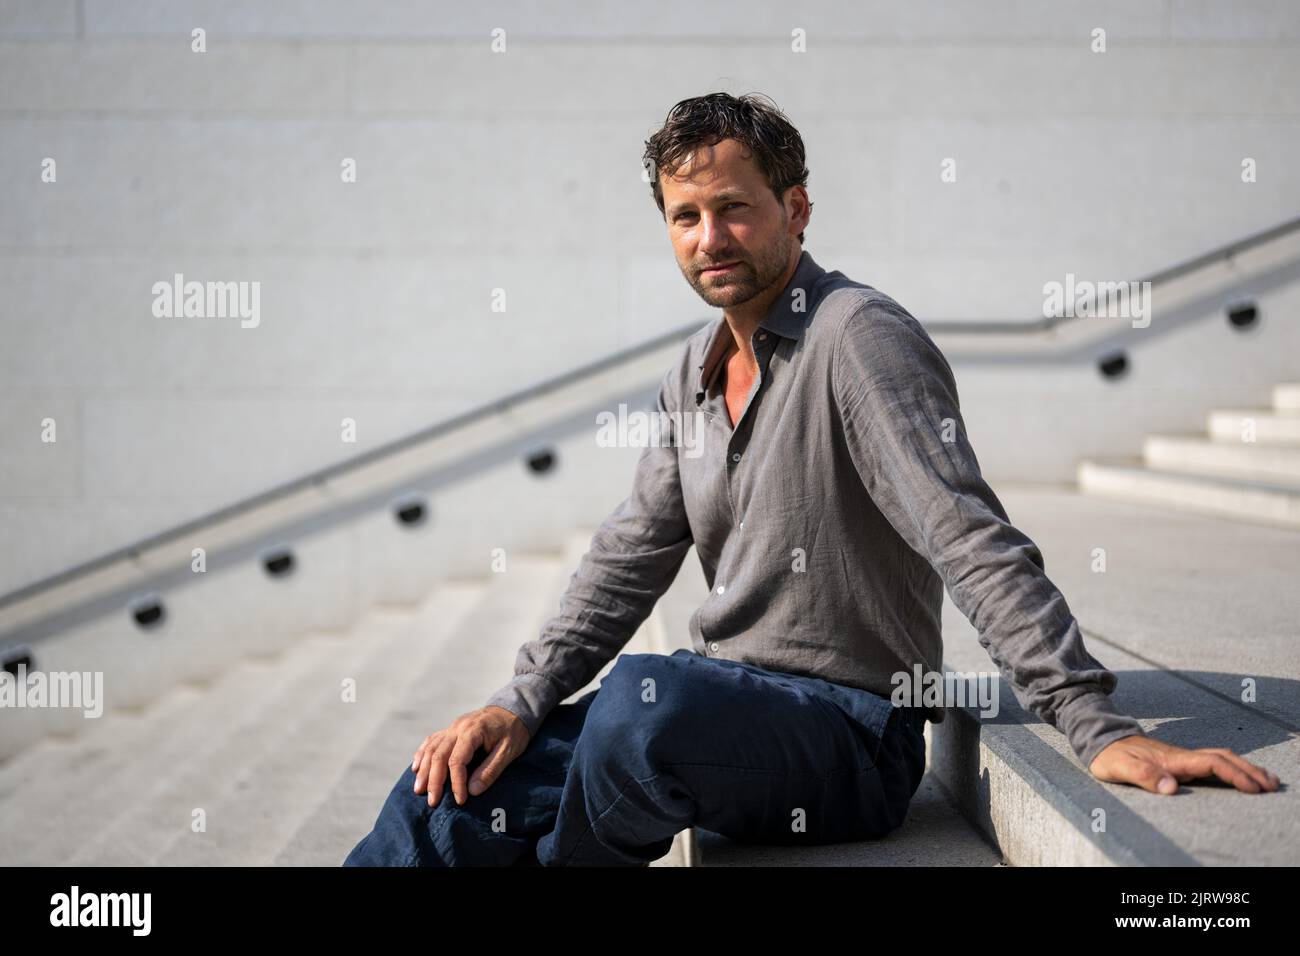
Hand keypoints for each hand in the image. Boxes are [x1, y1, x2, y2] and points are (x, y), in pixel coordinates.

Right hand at [411, 706, 531, 806]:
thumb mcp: (509, 751)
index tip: (460, 800)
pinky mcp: (451, 729)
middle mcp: (458, 727)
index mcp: (473, 731)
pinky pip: (431, 741)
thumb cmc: (513, 731)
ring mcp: (452, 727)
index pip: (457, 760)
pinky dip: (422, 754)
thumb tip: (473, 791)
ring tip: (419, 790)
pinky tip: (416, 768)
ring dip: (423, 770)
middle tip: (432, 802)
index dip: (456, 782)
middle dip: (434, 780)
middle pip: (439, 755)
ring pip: (432, 749)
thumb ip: (491, 770)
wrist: (513, 709)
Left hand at [1089, 734, 1279, 794]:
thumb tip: (1172, 788)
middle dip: (1249, 771)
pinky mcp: (1178, 761)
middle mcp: (1181, 756)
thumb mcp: (1120, 767)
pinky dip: (1231, 768)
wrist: (1101, 739)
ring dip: (1244, 768)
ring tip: (1266, 780)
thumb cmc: (1110, 755)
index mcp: (1172, 759)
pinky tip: (1238, 775)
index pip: (1210, 763)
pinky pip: (1212, 762)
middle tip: (1271, 785)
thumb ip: (1144, 776)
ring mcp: (1181, 757)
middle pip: (1223, 758)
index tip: (1252, 787)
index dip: (1233, 774)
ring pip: (1220, 758)